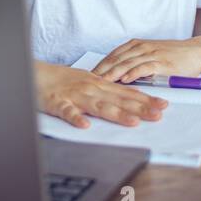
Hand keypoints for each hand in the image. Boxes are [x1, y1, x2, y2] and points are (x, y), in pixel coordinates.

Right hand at [35, 61, 167, 128]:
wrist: (37, 74)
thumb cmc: (64, 80)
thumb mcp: (90, 82)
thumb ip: (109, 92)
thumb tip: (131, 100)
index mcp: (100, 85)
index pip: (127, 92)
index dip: (146, 99)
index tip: (163, 105)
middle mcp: (91, 89)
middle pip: (119, 100)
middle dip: (140, 108)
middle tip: (158, 115)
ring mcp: (75, 96)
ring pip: (98, 106)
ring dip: (116, 114)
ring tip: (132, 122)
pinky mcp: (57, 103)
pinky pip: (67, 112)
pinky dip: (75, 118)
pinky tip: (84, 125)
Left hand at [90, 38, 200, 83]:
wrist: (196, 52)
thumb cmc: (174, 56)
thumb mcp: (151, 55)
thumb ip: (135, 61)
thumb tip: (118, 74)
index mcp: (137, 45)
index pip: (113, 55)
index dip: (100, 65)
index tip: (87, 75)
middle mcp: (142, 47)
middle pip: (117, 59)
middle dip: (101, 70)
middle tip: (87, 80)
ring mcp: (152, 54)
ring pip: (128, 63)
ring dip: (113, 73)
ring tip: (101, 81)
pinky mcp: (162, 63)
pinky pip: (144, 67)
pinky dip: (133, 73)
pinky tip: (124, 80)